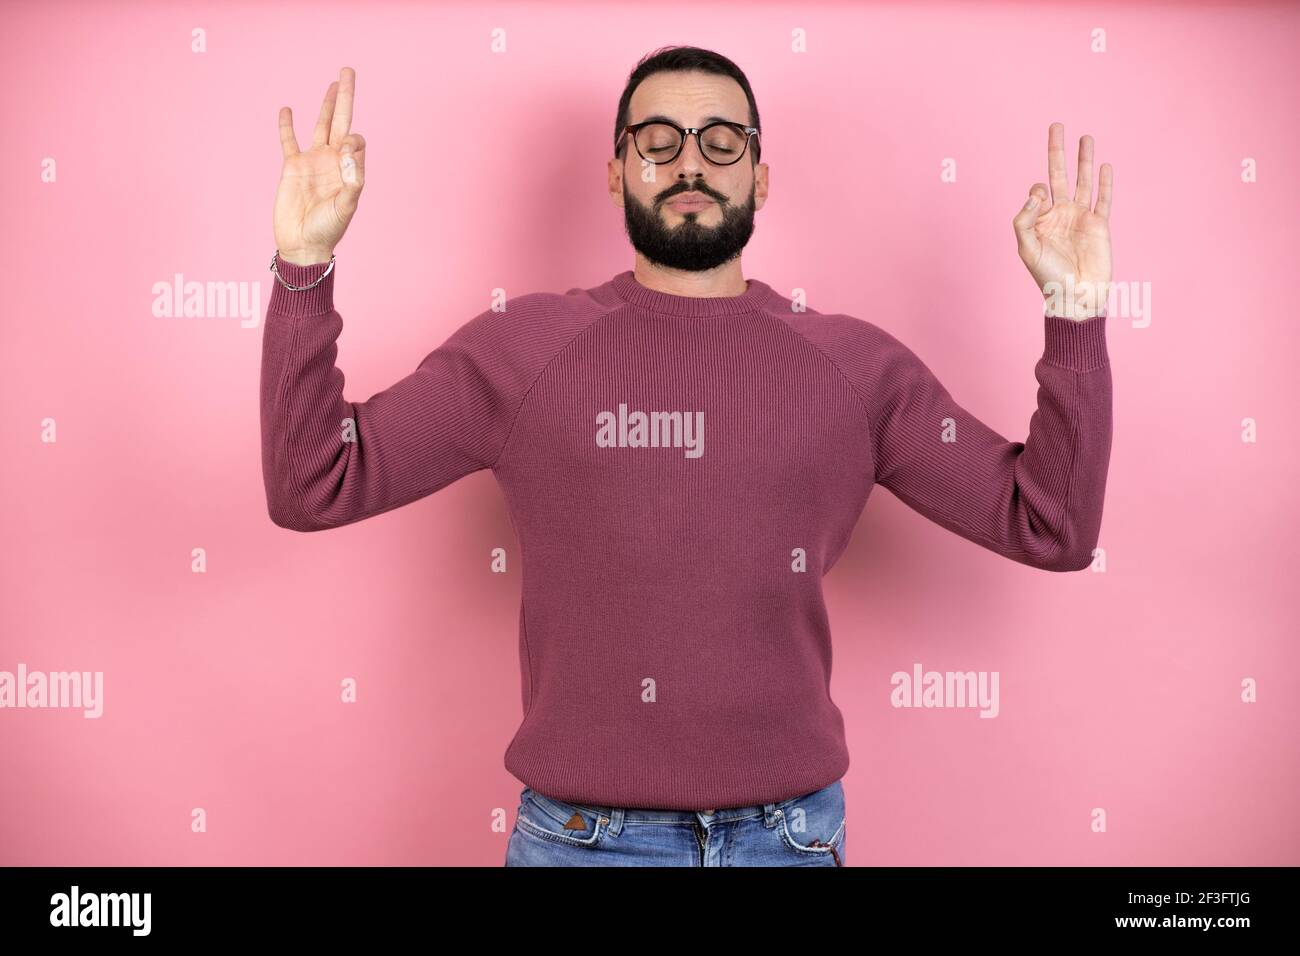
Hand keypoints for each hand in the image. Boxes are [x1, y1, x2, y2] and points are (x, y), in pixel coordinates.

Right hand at [273, 67, 365, 264]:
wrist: (302, 244)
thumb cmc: (328, 229)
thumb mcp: (346, 207)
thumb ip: (352, 179)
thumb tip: (348, 147)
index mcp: (349, 170)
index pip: (356, 142)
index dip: (352, 140)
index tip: (343, 151)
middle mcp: (333, 161)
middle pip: (341, 122)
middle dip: (346, 97)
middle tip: (348, 71)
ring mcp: (312, 162)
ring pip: (320, 125)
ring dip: (327, 104)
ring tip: (333, 83)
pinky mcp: (291, 167)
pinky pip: (288, 140)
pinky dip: (287, 126)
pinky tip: (287, 110)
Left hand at [1012, 123, 1112, 318]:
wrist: (1076, 296)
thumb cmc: (1048, 277)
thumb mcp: (1027, 250)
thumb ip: (1024, 221)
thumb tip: (1036, 193)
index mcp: (1040, 219)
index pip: (1037, 192)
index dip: (1037, 192)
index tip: (1040, 201)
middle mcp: (1060, 214)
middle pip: (1058, 175)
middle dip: (1057, 151)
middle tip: (1056, 125)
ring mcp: (1081, 217)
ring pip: (1083, 181)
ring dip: (1083, 159)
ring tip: (1085, 137)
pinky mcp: (1099, 224)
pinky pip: (1103, 198)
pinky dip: (1106, 182)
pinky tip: (1105, 164)